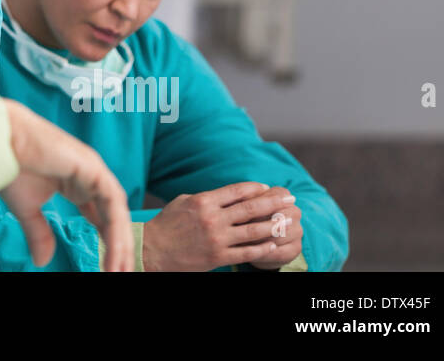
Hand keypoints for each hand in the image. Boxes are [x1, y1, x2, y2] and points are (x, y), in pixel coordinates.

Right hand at [0, 100, 134, 270]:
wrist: (1, 143)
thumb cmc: (11, 167)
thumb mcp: (27, 209)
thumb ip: (39, 234)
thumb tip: (41, 262)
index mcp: (76, 183)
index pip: (100, 215)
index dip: (106, 240)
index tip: (108, 265)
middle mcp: (89, 177)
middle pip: (112, 216)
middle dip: (118, 246)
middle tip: (121, 273)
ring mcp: (94, 171)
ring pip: (116, 212)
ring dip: (121, 242)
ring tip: (120, 269)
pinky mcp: (93, 169)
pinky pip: (113, 203)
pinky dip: (116, 229)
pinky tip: (115, 249)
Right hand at [142, 182, 296, 270]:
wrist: (153, 250)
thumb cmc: (166, 224)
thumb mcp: (182, 202)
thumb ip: (205, 198)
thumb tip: (225, 195)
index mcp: (203, 201)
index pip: (236, 191)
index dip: (255, 188)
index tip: (268, 187)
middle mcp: (213, 218)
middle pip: (250, 208)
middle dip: (273, 203)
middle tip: (290, 199)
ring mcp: (217, 239)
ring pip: (253, 231)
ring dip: (274, 225)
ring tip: (288, 222)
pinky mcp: (218, 257)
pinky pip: (246, 252)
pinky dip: (262, 249)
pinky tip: (273, 245)